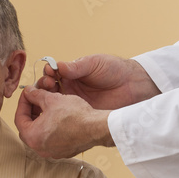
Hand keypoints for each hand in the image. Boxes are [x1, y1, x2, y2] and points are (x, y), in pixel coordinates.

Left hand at [14, 86, 112, 158]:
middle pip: (28, 127)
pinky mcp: (63, 152)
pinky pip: (52, 139)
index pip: (19, 118)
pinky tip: (59, 116)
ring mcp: (52, 152)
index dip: (23, 102)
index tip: (28, 93)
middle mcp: (40, 148)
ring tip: (48, 105)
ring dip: (41, 119)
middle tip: (36, 99)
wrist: (95, 128)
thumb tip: (29, 92)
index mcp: (32, 137)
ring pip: (40, 133)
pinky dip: (51, 128)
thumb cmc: (75, 115)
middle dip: (31, 111)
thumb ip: (36, 95)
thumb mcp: (51, 99)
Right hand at [35, 54, 158, 110]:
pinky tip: (56, 111)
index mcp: (72, 73)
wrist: (133, 85)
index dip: (48, 73)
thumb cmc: (114, 69)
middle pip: (49, 88)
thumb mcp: (94, 63)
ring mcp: (76, 101)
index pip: (53, 73)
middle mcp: (71, 87)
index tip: (49, 72)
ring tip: (50, 97)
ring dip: (49, 100)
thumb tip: (58, 65)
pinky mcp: (82, 113)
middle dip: (45, 86)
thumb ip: (76, 66)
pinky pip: (67, 114)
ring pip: (55, 102)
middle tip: (48, 85)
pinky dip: (59, 113)